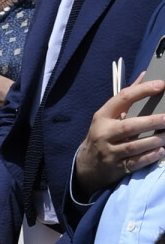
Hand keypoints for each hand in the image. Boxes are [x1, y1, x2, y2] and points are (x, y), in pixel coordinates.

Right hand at [73, 75, 164, 195]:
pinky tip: (160, 151)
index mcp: (103, 116)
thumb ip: (127, 97)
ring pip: (133, 146)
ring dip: (153, 141)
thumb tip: (144, 75)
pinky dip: (148, 157)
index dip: (142, 91)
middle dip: (151, 122)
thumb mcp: (108, 115)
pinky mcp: (115, 167)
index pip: (123, 99)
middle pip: (129, 126)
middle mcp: (104, 134)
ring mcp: (108, 152)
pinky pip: (134, 162)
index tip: (161, 85)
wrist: (86, 165)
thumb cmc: (102, 134)